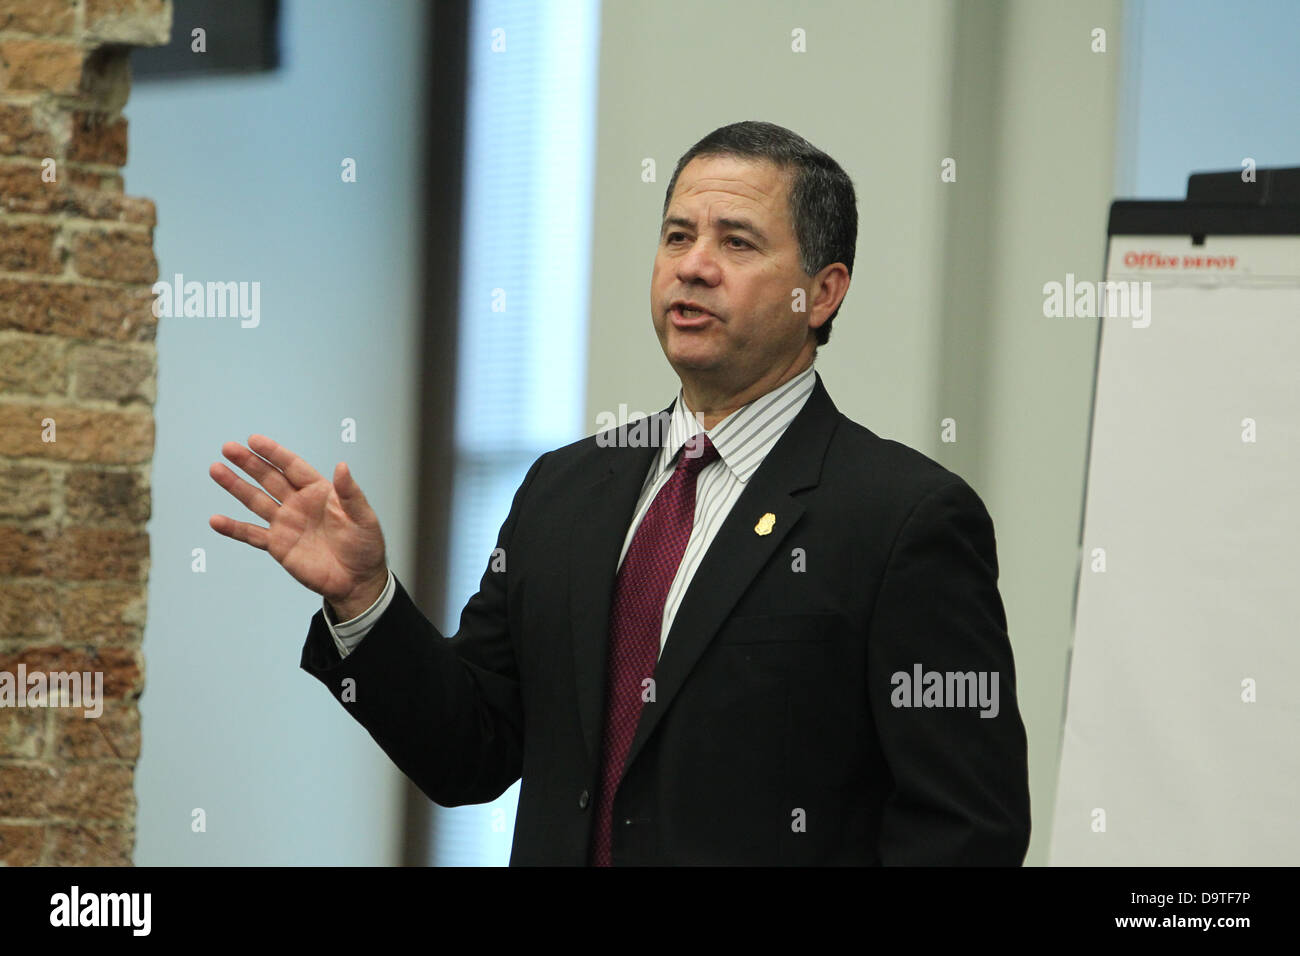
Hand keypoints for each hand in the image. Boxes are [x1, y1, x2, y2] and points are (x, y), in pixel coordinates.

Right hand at [208, 434, 387, 619]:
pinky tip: (216, 520)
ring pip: (256, 500)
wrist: (358, 581)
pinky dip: (234, 528)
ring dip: (236, 486)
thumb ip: (350, 494)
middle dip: (249, 463)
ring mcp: (286, 524)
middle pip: (269, 478)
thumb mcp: (363, 517)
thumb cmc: (365, 546)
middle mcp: (299, 503)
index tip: (254, 440)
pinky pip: (252, 535)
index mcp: (319, 491)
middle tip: (228, 448)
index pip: (292, 467)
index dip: (274, 453)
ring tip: (216, 469)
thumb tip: (342, 465)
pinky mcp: (278, 545)